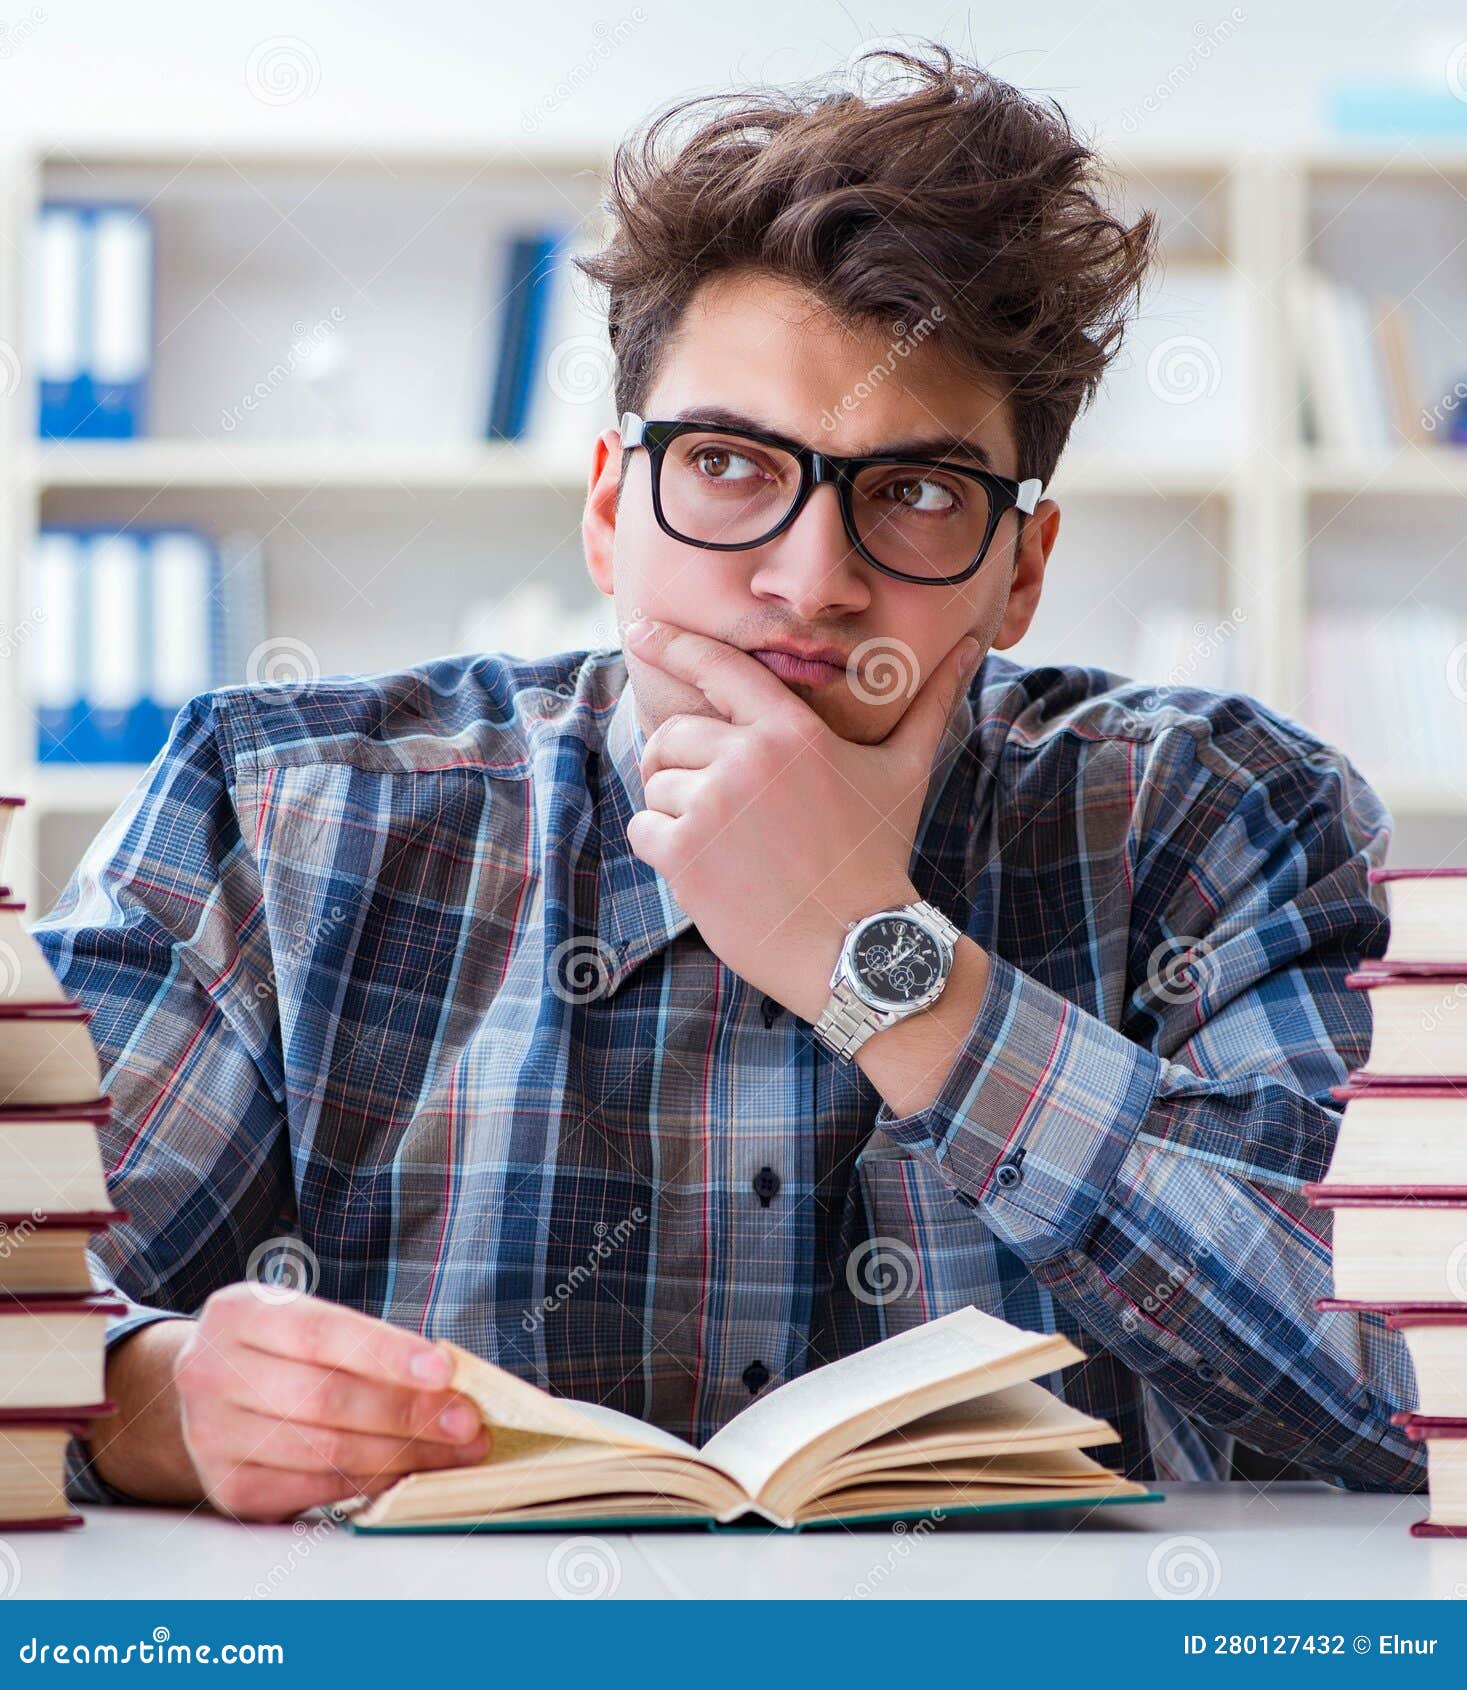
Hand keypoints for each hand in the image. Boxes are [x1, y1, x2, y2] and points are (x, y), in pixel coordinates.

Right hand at [170, 1285, 489, 1521]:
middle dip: (407, 1412)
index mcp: (239, 1315)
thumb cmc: (278, 1350)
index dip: (386, 1353)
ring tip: (453, 1450)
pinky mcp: (228, 1488)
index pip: (321, 1332)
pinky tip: (407, 1472)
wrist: (206, 1392)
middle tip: (465, 1420)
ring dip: (401, 1454)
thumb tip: (446, 1377)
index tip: (444, 1370)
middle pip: (326, 1398)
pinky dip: (368, 1482)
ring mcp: (213, 1436)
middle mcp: (213, 1373)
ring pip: (325, 1450)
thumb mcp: (303, 1321)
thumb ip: (363, 1342)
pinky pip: (312, 1489)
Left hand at [624, 619, 980, 1022]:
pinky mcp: (684, 852)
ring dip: (678, 811)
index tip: (639, 627)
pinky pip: (643, 828)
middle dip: (682, 764)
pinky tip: (709, 869)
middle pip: (673, 734)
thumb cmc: (879, 856)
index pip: (719, 668)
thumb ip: (931, 703)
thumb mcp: (907, 771)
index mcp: (792, 732)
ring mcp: (712, 805)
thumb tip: (971, 646)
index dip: (672, 642)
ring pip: (655, 784)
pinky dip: (662, 847)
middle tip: (718, 803)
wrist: (859, 945)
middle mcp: (747, 759)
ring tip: (728, 844)